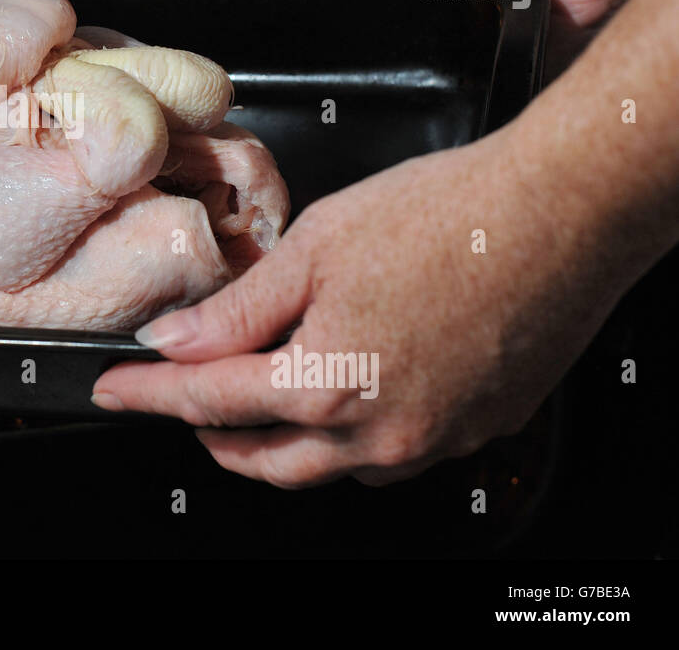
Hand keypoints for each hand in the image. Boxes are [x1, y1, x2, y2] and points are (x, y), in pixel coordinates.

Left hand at [91, 126, 620, 486]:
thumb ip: (238, 310)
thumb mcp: (315, 249)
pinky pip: (392, 453)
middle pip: (267, 460)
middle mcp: (382, 433)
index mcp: (328, 384)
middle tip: (180, 401)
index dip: (149, 394)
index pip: (208, 401)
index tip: (116, 389)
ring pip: (330, 467)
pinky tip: (344, 390)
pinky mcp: (475, 429)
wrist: (562, 211)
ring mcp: (434, 440)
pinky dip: (349, 434)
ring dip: (283, 441)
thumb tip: (176, 341)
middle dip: (212, 436)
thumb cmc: (449, 216)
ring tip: (260, 393)